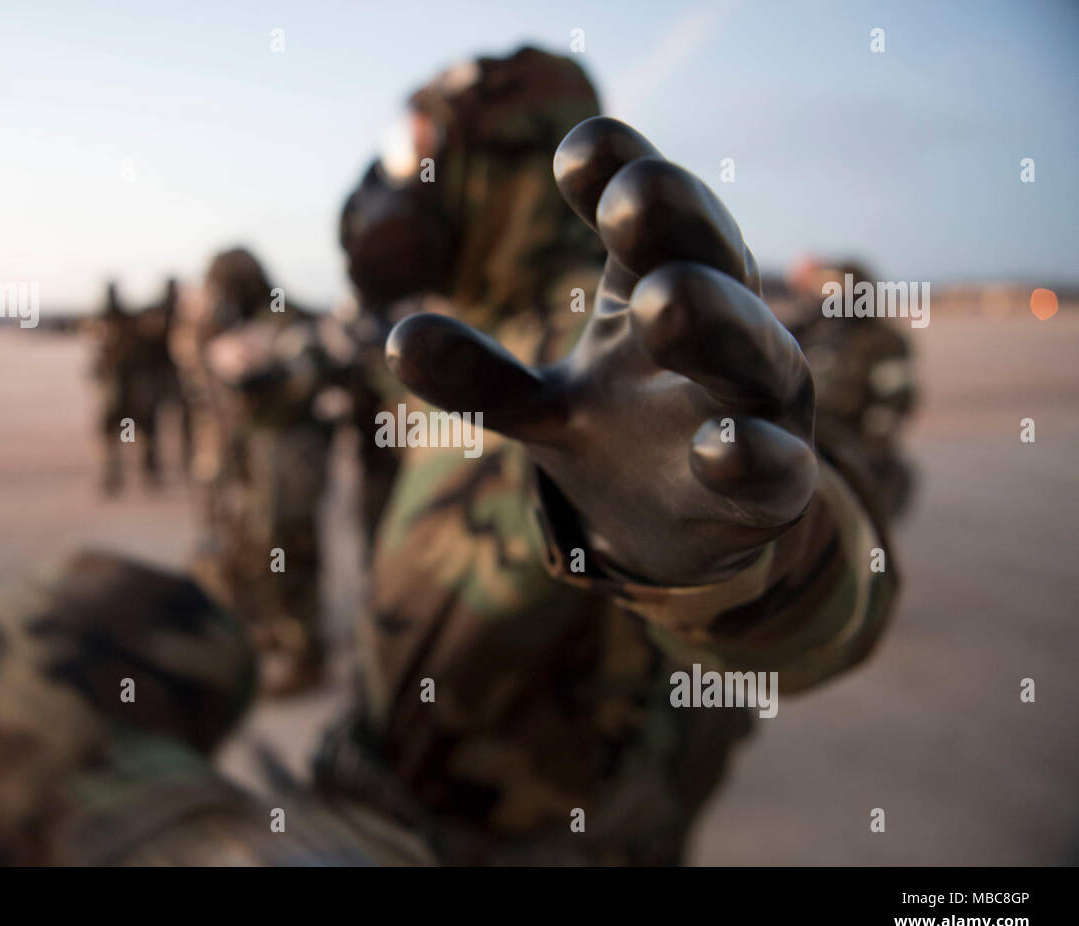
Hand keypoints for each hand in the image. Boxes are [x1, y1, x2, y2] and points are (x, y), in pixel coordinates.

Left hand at [385, 117, 816, 584]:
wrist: (685, 528)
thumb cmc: (617, 432)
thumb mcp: (538, 403)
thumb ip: (480, 376)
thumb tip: (398, 339)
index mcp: (657, 290)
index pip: (647, 216)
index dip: (619, 173)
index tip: (577, 148)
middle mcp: (719, 332)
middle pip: (710, 263)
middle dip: (676, 222)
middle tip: (628, 198)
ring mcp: (757, 408)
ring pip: (754, 355)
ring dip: (715, 323)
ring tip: (660, 302)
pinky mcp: (774, 489)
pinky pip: (775, 468)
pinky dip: (750, 455)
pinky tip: (715, 449)